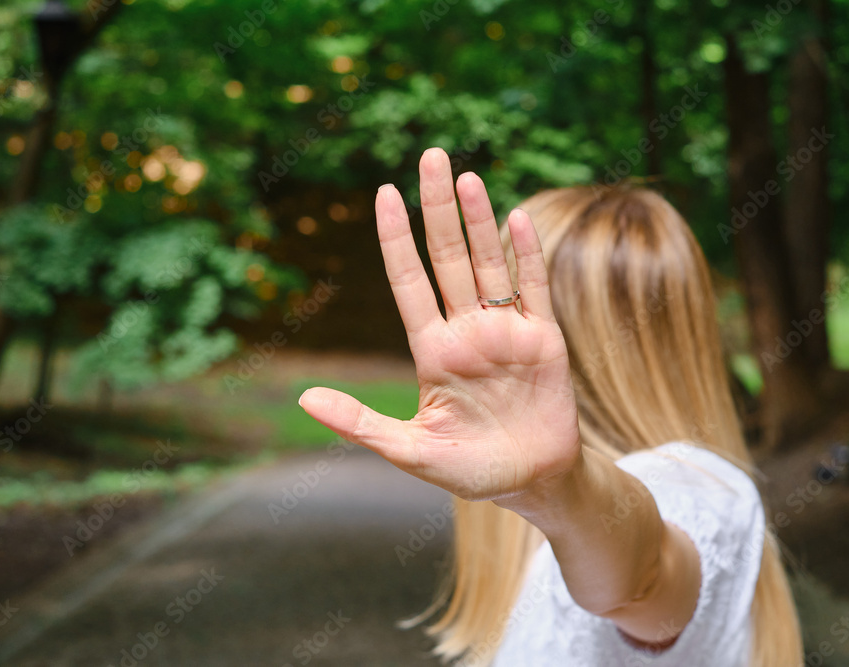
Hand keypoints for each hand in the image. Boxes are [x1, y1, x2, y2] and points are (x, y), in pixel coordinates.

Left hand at [299, 148, 580, 500]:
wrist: (532, 483)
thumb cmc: (470, 470)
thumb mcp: (409, 451)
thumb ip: (361, 424)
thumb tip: (304, 399)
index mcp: (432, 351)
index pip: (408, 281)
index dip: (394, 239)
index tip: (381, 193)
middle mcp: (466, 330)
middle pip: (446, 257)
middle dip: (436, 208)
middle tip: (429, 156)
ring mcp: (505, 330)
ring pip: (487, 262)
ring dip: (478, 220)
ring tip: (464, 176)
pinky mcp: (543, 339)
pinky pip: (533, 287)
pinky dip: (524, 254)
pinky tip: (514, 218)